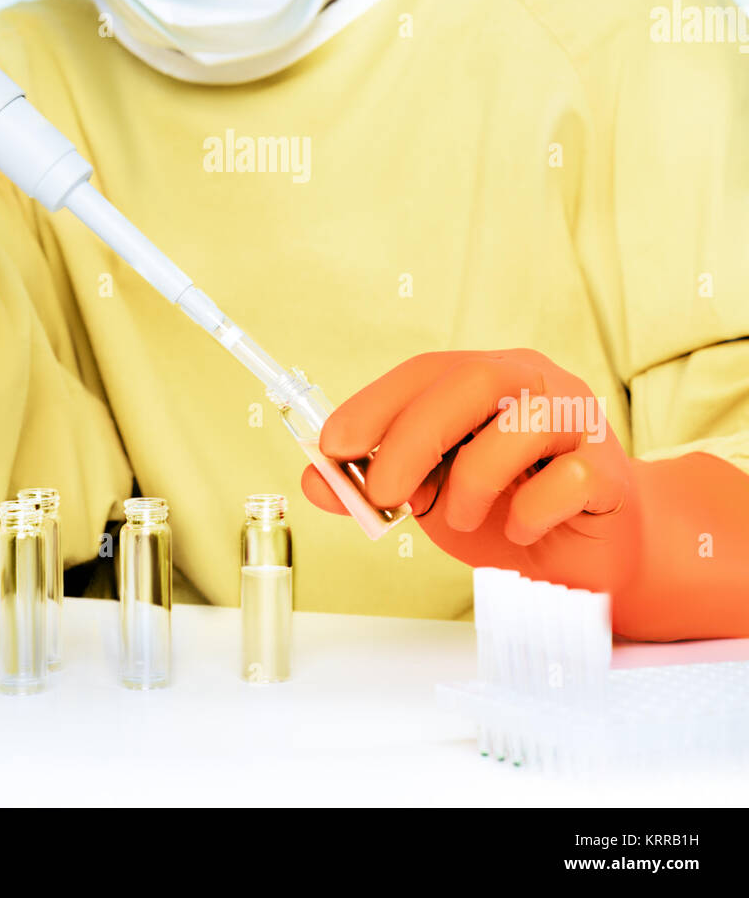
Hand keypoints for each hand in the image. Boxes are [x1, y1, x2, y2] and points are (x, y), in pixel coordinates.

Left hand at [302, 349, 643, 597]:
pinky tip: (520, 531)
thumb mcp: (429, 496)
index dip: (376, 404)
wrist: (590, 555)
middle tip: (383, 493)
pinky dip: (531, 511)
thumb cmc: (508, 510)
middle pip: (476, 381)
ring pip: (524, 424)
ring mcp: (580, 425)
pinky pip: (571, 479)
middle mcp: (537, 386)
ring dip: (474, 481)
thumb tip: (315, 480)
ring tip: (460, 518)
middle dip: (415, 436)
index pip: (428, 371)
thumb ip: (376, 483)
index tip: (333, 446)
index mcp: (489, 379)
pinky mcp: (610, 474)